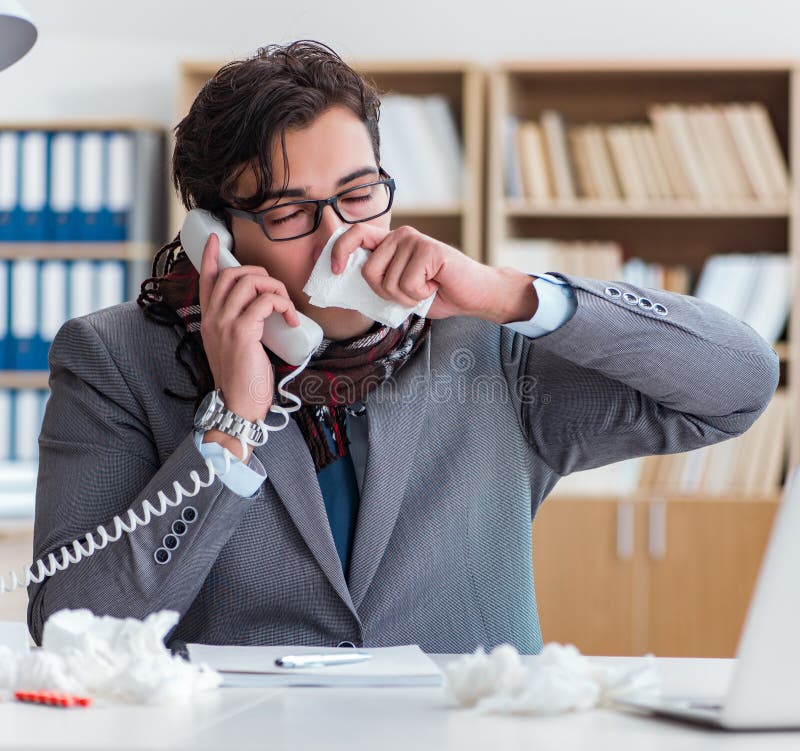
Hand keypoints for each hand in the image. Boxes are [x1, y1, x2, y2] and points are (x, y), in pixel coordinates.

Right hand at [197, 233, 299, 454]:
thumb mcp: (236, 347)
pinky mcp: (241, 332)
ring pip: (249, 282)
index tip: (216, 240)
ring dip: (275, 288)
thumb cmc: (243, 380)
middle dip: (259, 273)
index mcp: (208, 320)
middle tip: (276, 292)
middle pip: (231, 273)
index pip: (205, 279)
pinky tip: (291, 319)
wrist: (238, 405)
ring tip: (286, 307)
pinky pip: (265, 301)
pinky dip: (282, 304)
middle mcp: (212, 318)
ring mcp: (224, 323)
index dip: (210, 256)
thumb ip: (241, 326)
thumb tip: (262, 312)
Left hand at [329, 224, 537, 322]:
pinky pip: (408, 284)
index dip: (339, 251)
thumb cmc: (437, 293)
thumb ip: (379, 282)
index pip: (354, 234)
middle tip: (408, 294)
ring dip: (406, 297)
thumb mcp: (400, 289)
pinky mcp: (429, 250)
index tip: (336, 272)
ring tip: (425, 289)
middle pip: (369, 270)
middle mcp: (400, 236)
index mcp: (390, 243)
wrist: (474, 295)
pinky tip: (435, 286)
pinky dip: (420, 295)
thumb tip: (344, 287)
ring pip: (389, 281)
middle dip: (385, 293)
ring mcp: (415, 240)